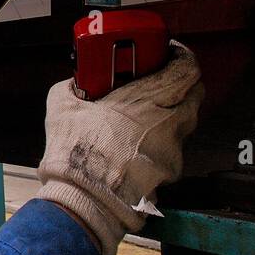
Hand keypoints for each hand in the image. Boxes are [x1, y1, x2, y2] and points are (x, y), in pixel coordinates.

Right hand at [35, 42, 203, 254]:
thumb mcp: (61, 106)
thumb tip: (75, 81)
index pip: (187, 68)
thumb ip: (73, 86)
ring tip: (139, 118)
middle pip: (192, 93)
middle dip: (178, 84)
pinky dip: (157, 145)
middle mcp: (170, 123)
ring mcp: (173, 151)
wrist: (83, 201)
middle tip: (156, 81)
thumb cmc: (77, 154)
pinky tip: (133, 148)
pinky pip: (170, 151)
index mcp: (150, 99)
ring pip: (182, 124)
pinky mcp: (169, 174)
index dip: (181, 57)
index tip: (168, 53)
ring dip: (167, 116)